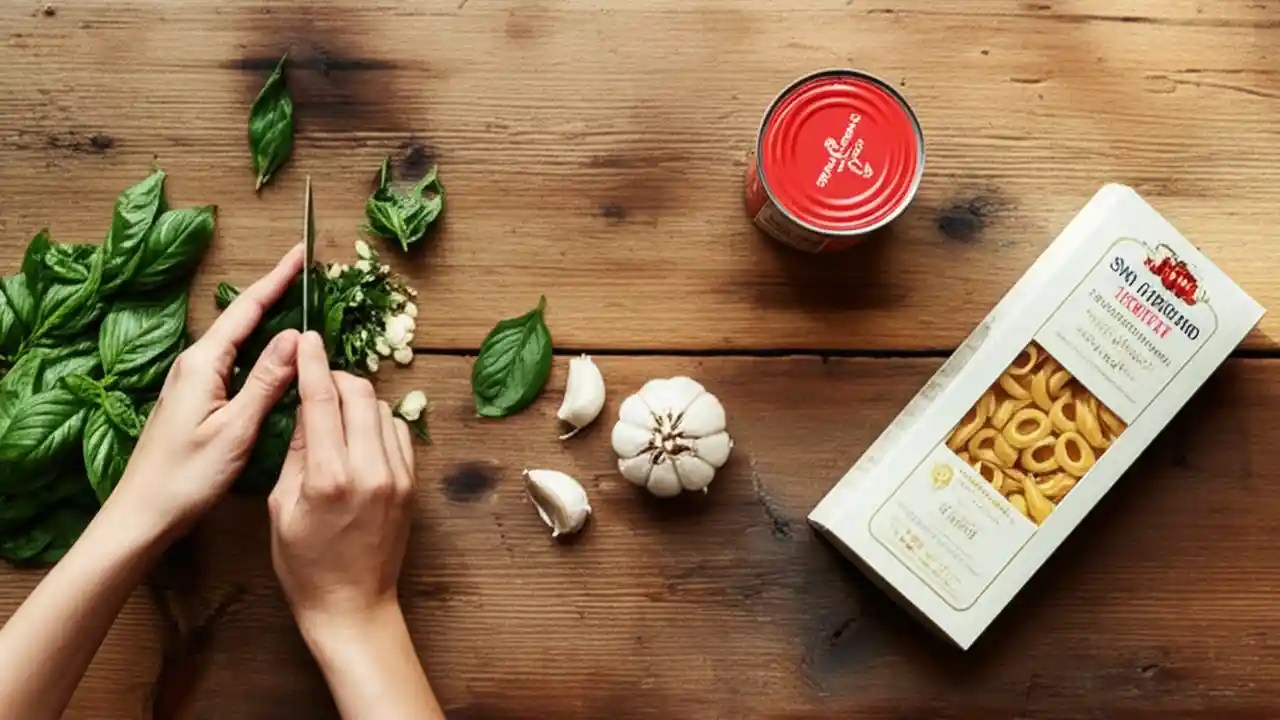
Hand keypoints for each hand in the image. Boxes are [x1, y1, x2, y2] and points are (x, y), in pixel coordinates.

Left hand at [106, 247, 303, 540]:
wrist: (142, 514)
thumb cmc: (186, 477)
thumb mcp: (236, 428)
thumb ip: (266, 380)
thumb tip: (296, 337)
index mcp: (202, 363)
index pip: (247, 309)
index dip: (277, 280)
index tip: (300, 253)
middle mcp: (193, 365)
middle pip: (242, 318)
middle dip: (276, 293)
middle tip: (308, 274)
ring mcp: (192, 382)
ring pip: (239, 341)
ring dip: (269, 322)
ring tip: (299, 304)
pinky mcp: (195, 400)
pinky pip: (234, 362)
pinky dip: (260, 350)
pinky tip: (276, 356)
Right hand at [269, 332, 415, 631]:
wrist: (352, 605)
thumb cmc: (305, 564)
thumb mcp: (282, 506)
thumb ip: (295, 451)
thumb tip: (303, 407)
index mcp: (328, 476)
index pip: (321, 400)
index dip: (312, 363)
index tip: (307, 338)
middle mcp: (370, 470)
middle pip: (359, 394)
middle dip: (336, 376)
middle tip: (317, 377)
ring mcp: (398, 476)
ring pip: (382, 410)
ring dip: (358, 400)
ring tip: (335, 411)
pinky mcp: (412, 485)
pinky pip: (398, 434)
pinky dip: (378, 423)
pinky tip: (359, 435)